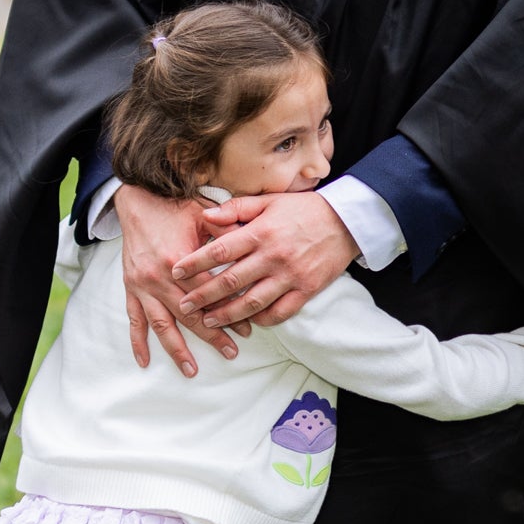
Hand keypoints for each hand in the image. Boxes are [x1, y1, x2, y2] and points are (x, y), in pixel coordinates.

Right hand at [113, 185, 238, 375]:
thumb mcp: (205, 215)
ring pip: (162, 325)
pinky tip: (144, 361)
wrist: (139, 199)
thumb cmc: (177, 207)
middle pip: (189, 316)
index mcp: (179, 260)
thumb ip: (227, 234)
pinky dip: (137, 341)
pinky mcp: (130, 287)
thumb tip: (253, 249)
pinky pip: (134, 319)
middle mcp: (158, 278)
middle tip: (231, 353)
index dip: (229, 312)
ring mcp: (142, 286)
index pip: (209, 295)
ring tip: (191, 370)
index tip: (247, 328)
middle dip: (211, 336)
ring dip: (176, 349)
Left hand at [172, 191, 358, 327]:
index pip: (219, 251)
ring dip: (227, 315)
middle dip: (203, 296)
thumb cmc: (304, 209)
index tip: (176, 271)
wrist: (347, 221)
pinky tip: (247, 322)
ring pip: (252, 303)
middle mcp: (273, 256)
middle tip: (183, 306)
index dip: (195, 263)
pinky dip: (261, 320)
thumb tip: (206, 217)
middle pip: (230, 282)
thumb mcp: (269, 201)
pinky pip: (280, 312)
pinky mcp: (306, 290)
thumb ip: (236, 209)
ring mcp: (290, 276)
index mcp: (261, 232)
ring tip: (208, 321)